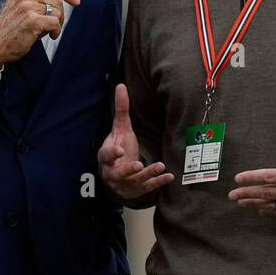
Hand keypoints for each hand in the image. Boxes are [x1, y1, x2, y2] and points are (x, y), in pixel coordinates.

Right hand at [0, 0, 79, 65]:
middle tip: (55, 23)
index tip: (74, 0)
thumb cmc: (8, 23)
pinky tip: (50, 35)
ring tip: (50, 30)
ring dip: (58, 23)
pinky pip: (55, 23)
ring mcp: (28, 6)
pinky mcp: (33, 20)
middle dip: (60, 14)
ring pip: (58, 11)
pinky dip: (56, 31)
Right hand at [98, 84, 174, 200]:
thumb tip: (120, 85)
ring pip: (134, 180)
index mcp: (106, 156)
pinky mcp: (136, 189)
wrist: (116, 174)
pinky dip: (158, 182)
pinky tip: (169, 176)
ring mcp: (125, 182)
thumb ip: (120, 109)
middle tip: (136, 164)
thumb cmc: (118, 147)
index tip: (119, 150)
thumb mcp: (119, 128)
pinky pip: (147, 187)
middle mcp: (113, 171)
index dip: (112, 153)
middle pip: (118, 173)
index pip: (106, 155)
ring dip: (147, 174)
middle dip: (127, 170)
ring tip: (160, 165)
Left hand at [228, 97, 275, 216]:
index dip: (251, 178)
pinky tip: (259, 209)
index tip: (237, 178)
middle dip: (247, 194)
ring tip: (241, 202)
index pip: (269, 177)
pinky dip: (270, 212)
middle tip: (231, 194)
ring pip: (274, 206)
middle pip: (267, 194)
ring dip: (255, 204)